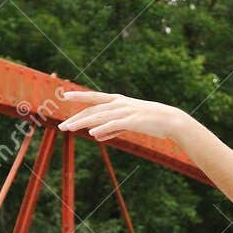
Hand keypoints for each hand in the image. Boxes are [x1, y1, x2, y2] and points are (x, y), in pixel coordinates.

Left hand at [59, 90, 199, 145]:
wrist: (171, 121)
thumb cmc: (149, 121)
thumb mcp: (127, 124)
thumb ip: (111, 129)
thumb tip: (95, 136)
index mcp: (118, 101)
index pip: (95, 98)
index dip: (80, 96)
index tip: (65, 95)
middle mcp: (119, 104)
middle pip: (93, 110)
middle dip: (76, 118)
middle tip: (62, 127)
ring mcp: (125, 112)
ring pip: (100, 117)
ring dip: (83, 123)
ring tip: (69, 128)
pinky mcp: (133, 121)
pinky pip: (115, 125)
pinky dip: (103, 129)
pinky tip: (92, 134)